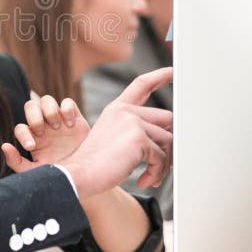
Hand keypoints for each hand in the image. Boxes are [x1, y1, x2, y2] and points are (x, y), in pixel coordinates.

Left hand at [2, 96, 89, 170]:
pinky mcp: (75, 117)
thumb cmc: (59, 173)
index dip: (22, 134)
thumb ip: (17, 162)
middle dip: (34, 116)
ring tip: (57, 127)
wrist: (85, 173)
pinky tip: (70, 125)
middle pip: (30, 106)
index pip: (20, 128)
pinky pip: (67, 102)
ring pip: (47, 100)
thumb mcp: (37, 172)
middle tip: (42, 132)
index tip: (32, 147)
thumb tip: (4, 146)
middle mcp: (44, 126)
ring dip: (49, 111)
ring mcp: (59, 119)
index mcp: (33, 138)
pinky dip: (67, 110)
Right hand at [55, 67, 172, 199]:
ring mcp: (132, 122)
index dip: (159, 76)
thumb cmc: (95, 163)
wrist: (78, 174)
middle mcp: (125, 111)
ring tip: (151, 177)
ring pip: (168, 140)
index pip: (141, 85)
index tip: (173, 71)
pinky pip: (161, 156)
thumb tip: (167, 138)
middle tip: (163, 164)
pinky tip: (144, 180)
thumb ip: (136, 131)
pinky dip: (156, 172)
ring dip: (163, 164)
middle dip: (170, 144)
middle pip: (166, 118)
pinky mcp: (138, 138)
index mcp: (117, 109)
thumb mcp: (114, 139)